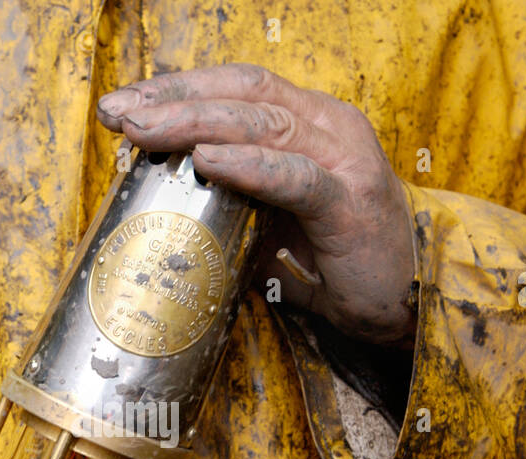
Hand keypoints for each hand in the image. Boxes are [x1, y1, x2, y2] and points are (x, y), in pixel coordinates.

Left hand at [97, 63, 416, 343]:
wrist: (408, 304)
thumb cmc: (341, 265)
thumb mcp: (277, 226)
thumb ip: (235, 208)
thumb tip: (167, 215)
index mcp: (311, 125)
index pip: (238, 88)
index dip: (180, 88)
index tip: (124, 104)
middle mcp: (329, 127)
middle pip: (242, 94)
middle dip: (172, 98)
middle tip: (117, 112)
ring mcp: (345, 159)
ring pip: (263, 123)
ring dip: (195, 123)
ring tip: (143, 129)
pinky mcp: (352, 202)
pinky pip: (294, 176)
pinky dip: (247, 165)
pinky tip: (206, 160)